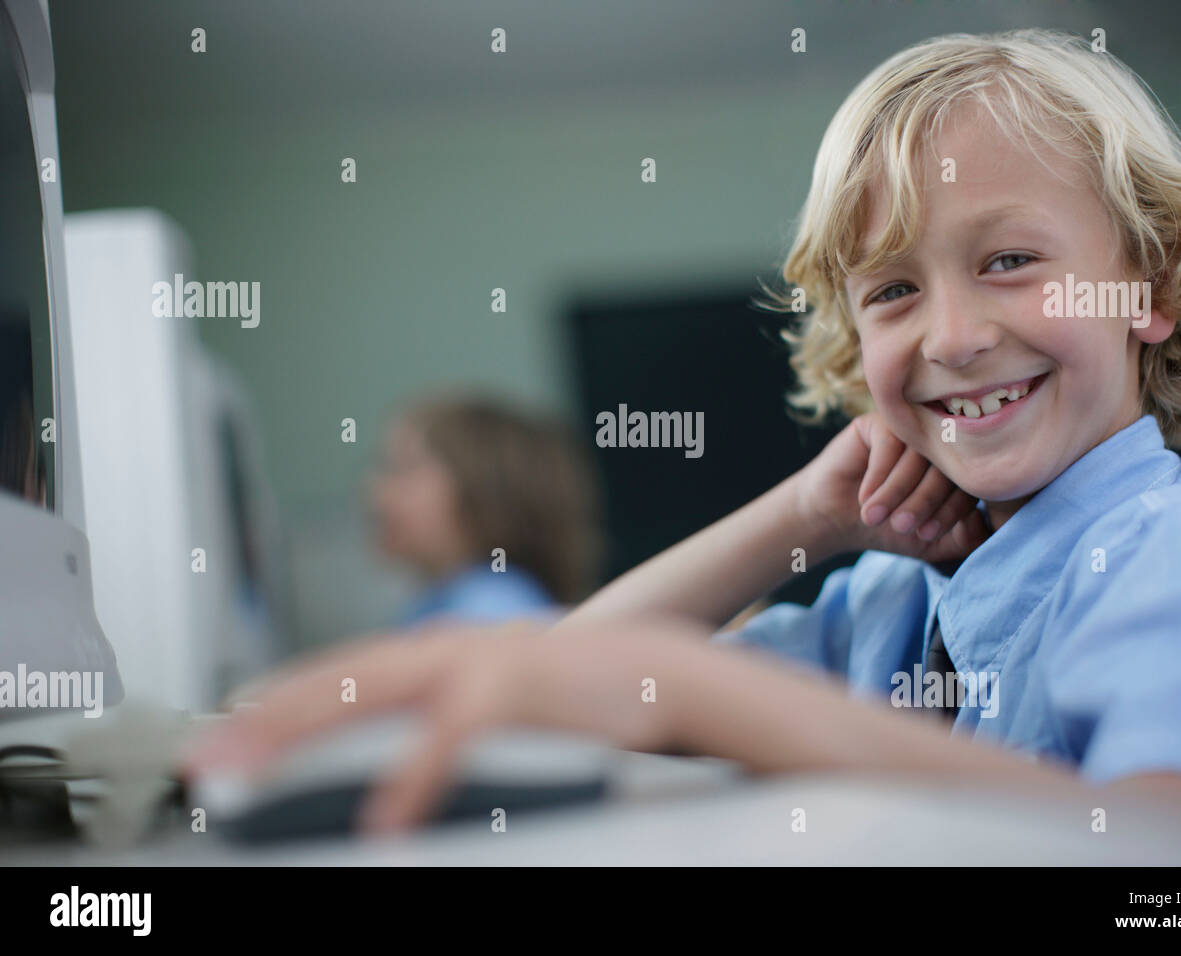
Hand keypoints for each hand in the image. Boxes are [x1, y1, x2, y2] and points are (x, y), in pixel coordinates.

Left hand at [181, 616, 708, 833]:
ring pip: (368, 688)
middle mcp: (444, 647)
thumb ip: (437, 713)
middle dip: (265, 719)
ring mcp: (476, 659)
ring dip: (301, 731)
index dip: (275, 704)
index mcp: (436, 654)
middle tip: (206, 760)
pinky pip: (450, 734)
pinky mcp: (516, 686)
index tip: (221, 739)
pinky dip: (413, 774)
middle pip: (334, 677)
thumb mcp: (493, 698)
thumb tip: (378, 764)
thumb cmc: (570, 695)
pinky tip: (384, 818)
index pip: (337, 672)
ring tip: (250, 771)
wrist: (655, 671)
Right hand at [794, 413, 988, 562]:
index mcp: (959, 471)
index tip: (925, 536)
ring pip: (917, 456)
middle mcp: (941, 446)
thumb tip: (993, 530)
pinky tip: (864, 496)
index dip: (950, 512)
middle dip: (923, 501)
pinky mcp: (881, 421)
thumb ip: (964, 539)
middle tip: (901, 526)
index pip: (969, 485)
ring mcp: (912, 430)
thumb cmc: (884, 528)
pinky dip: (879, 474)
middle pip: (946, 468)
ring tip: (875, 516)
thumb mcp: (929, 543)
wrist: (833, 518)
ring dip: (896, 490)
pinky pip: (890, 442)